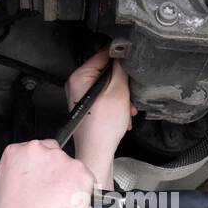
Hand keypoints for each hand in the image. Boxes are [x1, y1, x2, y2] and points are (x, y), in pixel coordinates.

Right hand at [0, 139, 96, 207]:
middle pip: (53, 153)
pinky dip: (82, 193)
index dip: (38, 168)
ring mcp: (61, 159)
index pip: (33, 151)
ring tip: (60, 204)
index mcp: (15, 153)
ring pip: (70, 167)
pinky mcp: (80, 172)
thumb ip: (10, 176)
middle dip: (54, 171)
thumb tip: (17, 179)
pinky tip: (70, 206)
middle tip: (52, 193)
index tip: (40, 180)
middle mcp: (38, 150)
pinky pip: (86, 180)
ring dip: (69, 182)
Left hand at [66, 48, 135, 188]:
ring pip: (107, 88)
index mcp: (79, 76)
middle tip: (130, 96)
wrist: (97, 152)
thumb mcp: (118, 91)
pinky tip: (123, 117)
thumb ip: (120, 69)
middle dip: (122, 84)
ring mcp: (80, 97)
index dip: (120, 59)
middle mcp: (76, 85)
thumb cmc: (104, 125)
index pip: (103, 55)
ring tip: (128, 110)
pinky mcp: (86, 108)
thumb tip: (121, 55)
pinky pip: (104, 99)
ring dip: (121, 97)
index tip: (132, 64)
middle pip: (106, 73)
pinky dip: (115, 106)